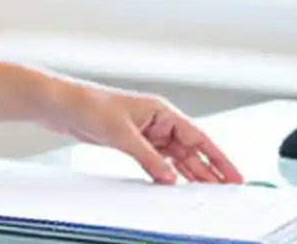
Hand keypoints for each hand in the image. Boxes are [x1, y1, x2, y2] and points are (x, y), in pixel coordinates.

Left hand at [39, 79, 243, 184]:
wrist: (62, 106)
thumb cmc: (90, 105)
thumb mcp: (123, 135)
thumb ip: (149, 158)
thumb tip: (170, 178)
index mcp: (161, 111)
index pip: (197, 137)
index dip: (218, 157)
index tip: (233, 173)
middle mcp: (157, 121)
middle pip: (190, 149)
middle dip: (208, 169)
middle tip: (225, 189)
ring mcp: (145, 132)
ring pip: (175, 156)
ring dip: (189, 173)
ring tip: (207, 191)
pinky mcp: (132, 142)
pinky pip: (157, 160)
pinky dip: (166, 172)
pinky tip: (175, 184)